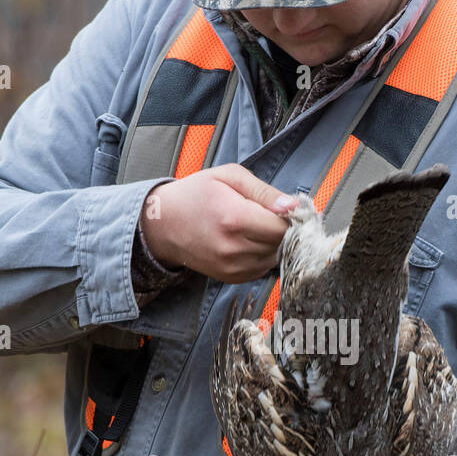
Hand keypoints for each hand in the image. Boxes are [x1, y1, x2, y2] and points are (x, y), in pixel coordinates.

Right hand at [139, 166, 298, 282]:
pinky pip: (262, 269)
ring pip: (274, 258)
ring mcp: (232, 267)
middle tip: (271, 215)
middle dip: (284, 230)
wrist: (163, 224)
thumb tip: (293, 206)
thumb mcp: (230, 177)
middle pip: (282, 244)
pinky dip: (263, 255)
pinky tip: (249, 240)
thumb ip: (264, 192)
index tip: (289, 209)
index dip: (292, 217)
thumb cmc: (196, 194)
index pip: (283, 227)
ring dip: (274, 244)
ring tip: (256, 226)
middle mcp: (234, 248)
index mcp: (234, 218)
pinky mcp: (231, 277)